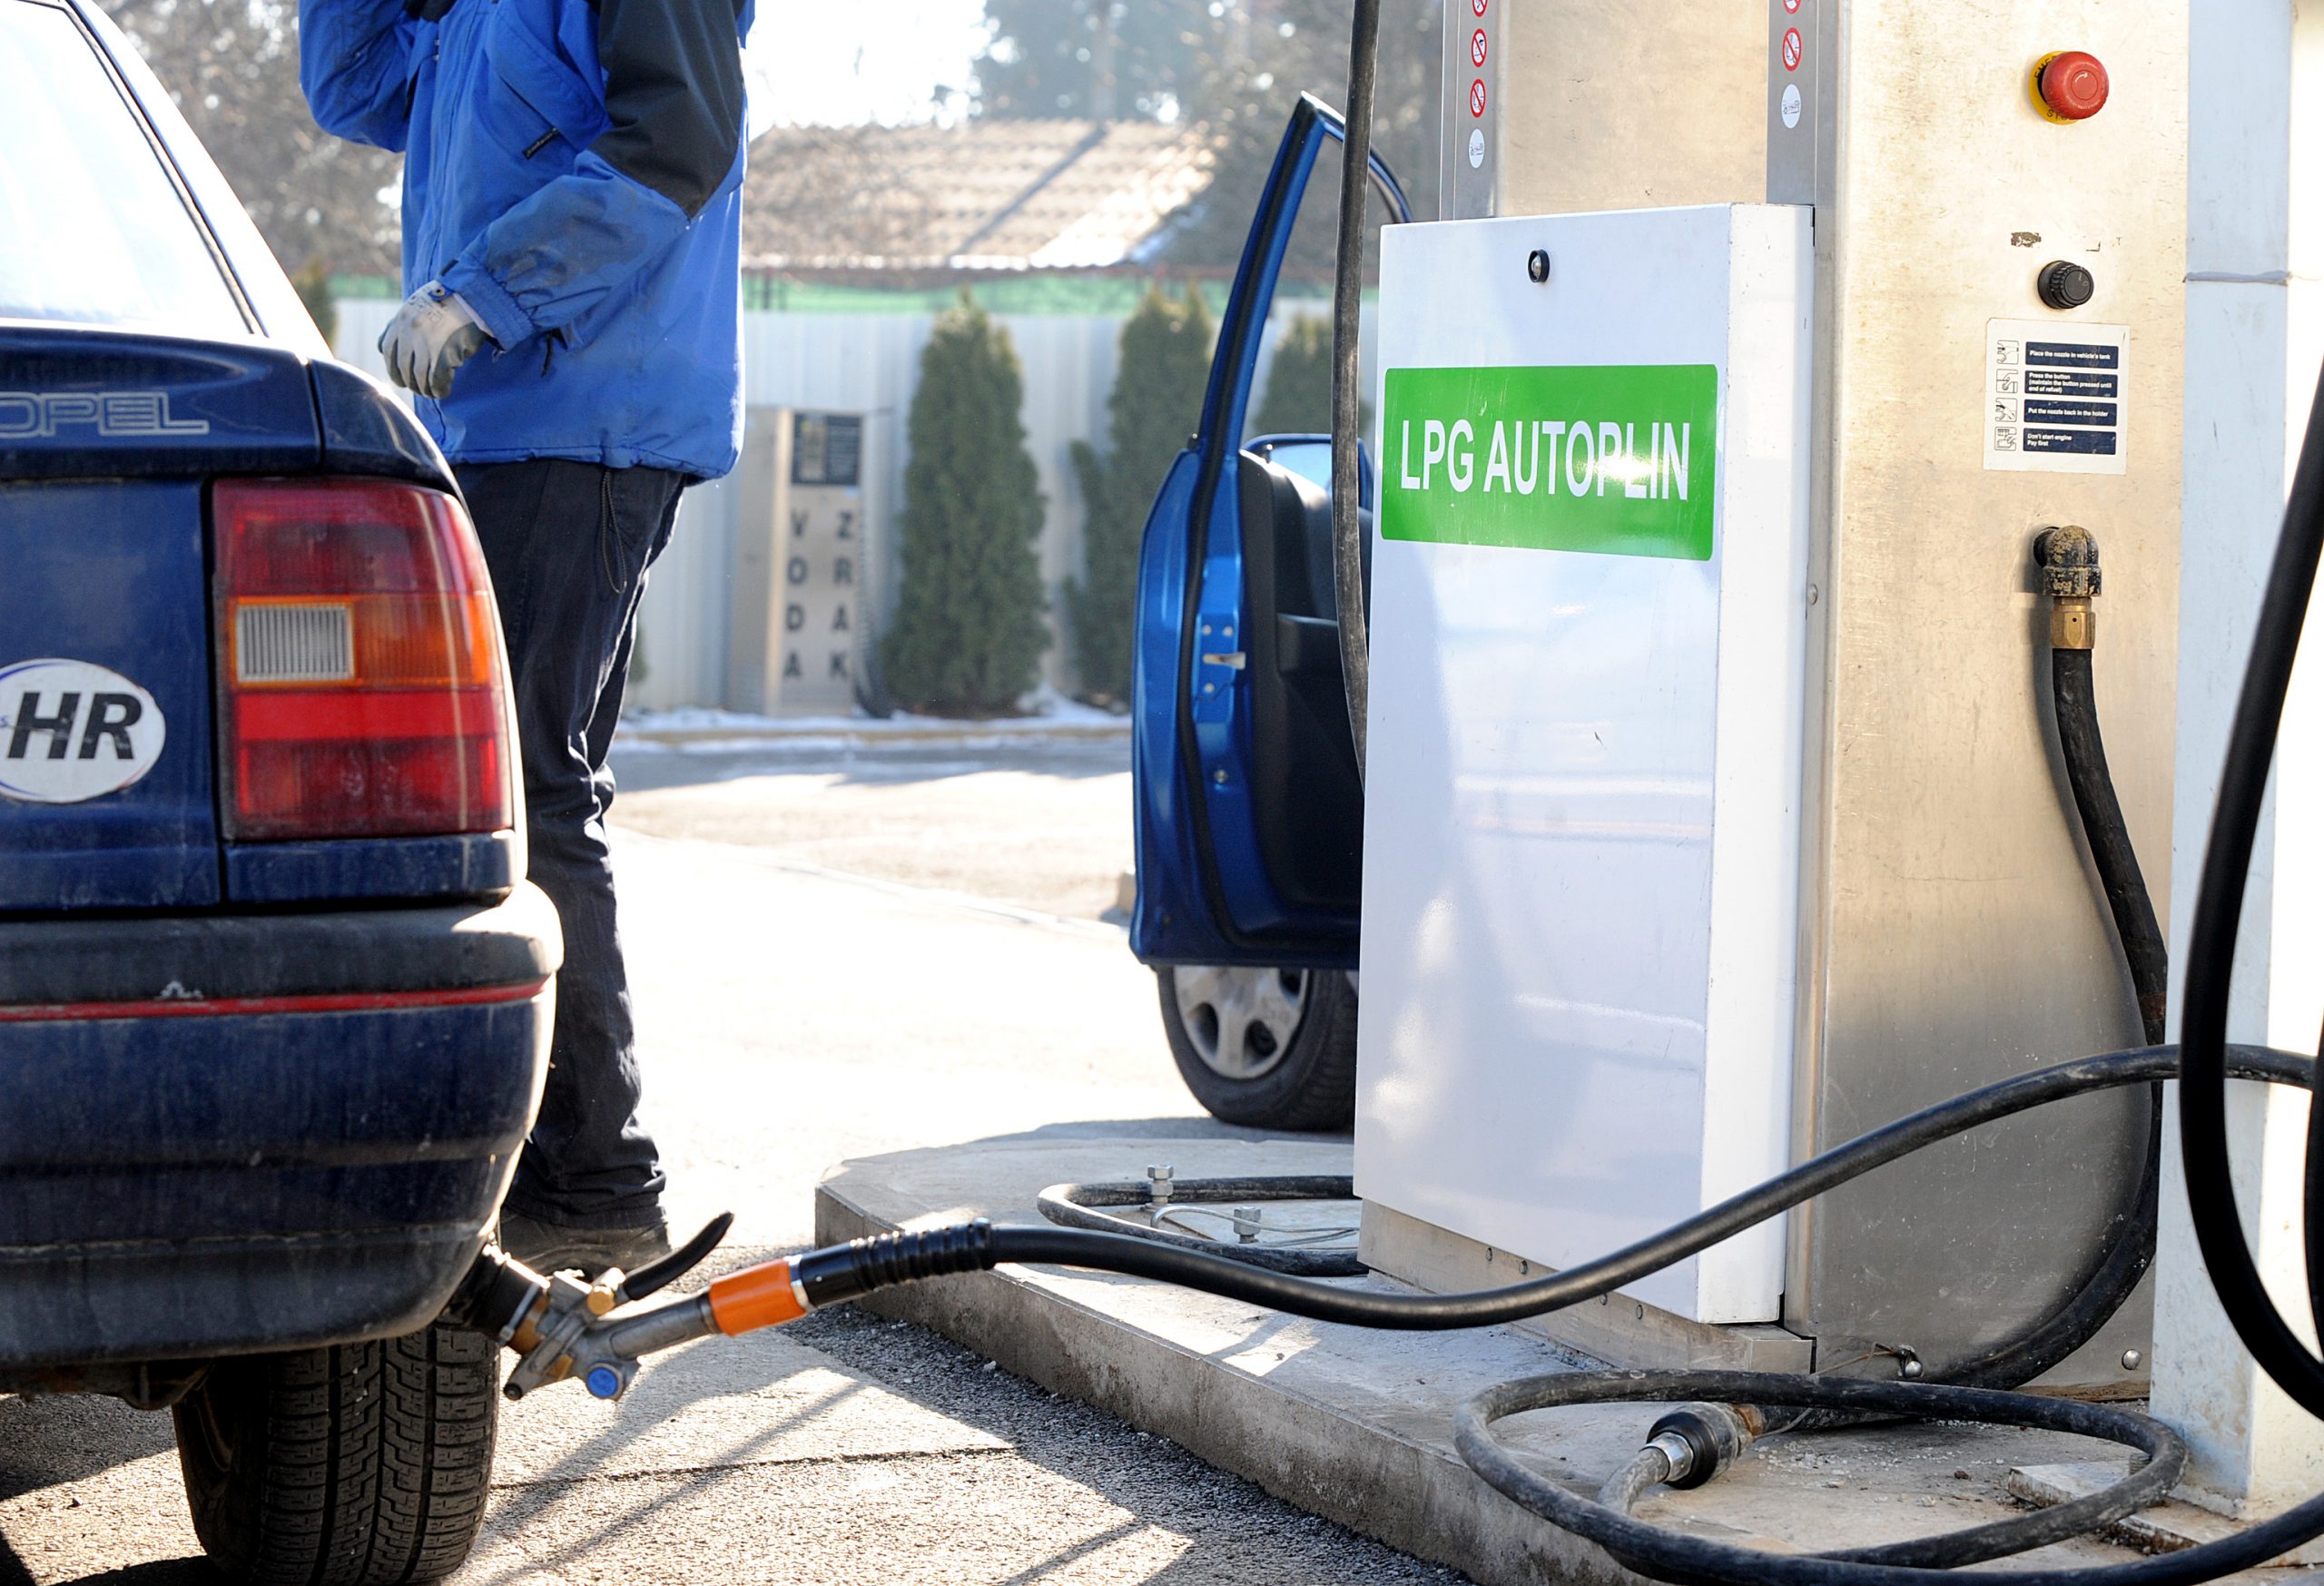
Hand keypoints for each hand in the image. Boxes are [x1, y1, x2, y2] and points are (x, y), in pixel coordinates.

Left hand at [378, 281, 489, 398]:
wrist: (475, 296)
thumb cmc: (453, 302)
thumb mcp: (422, 305)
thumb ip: (407, 323)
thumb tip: (391, 348)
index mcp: (402, 318)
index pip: (386, 348)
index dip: (392, 367)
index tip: (399, 377)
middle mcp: (409, 331)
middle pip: (401, 366)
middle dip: (408, 382)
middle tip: (417, 389)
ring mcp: (425, 343)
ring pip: (418, 376)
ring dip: (424, 389)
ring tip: (431, 393)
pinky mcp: (443, 354)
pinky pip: (436, 380)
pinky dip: (438, 390)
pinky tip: (443, 391)